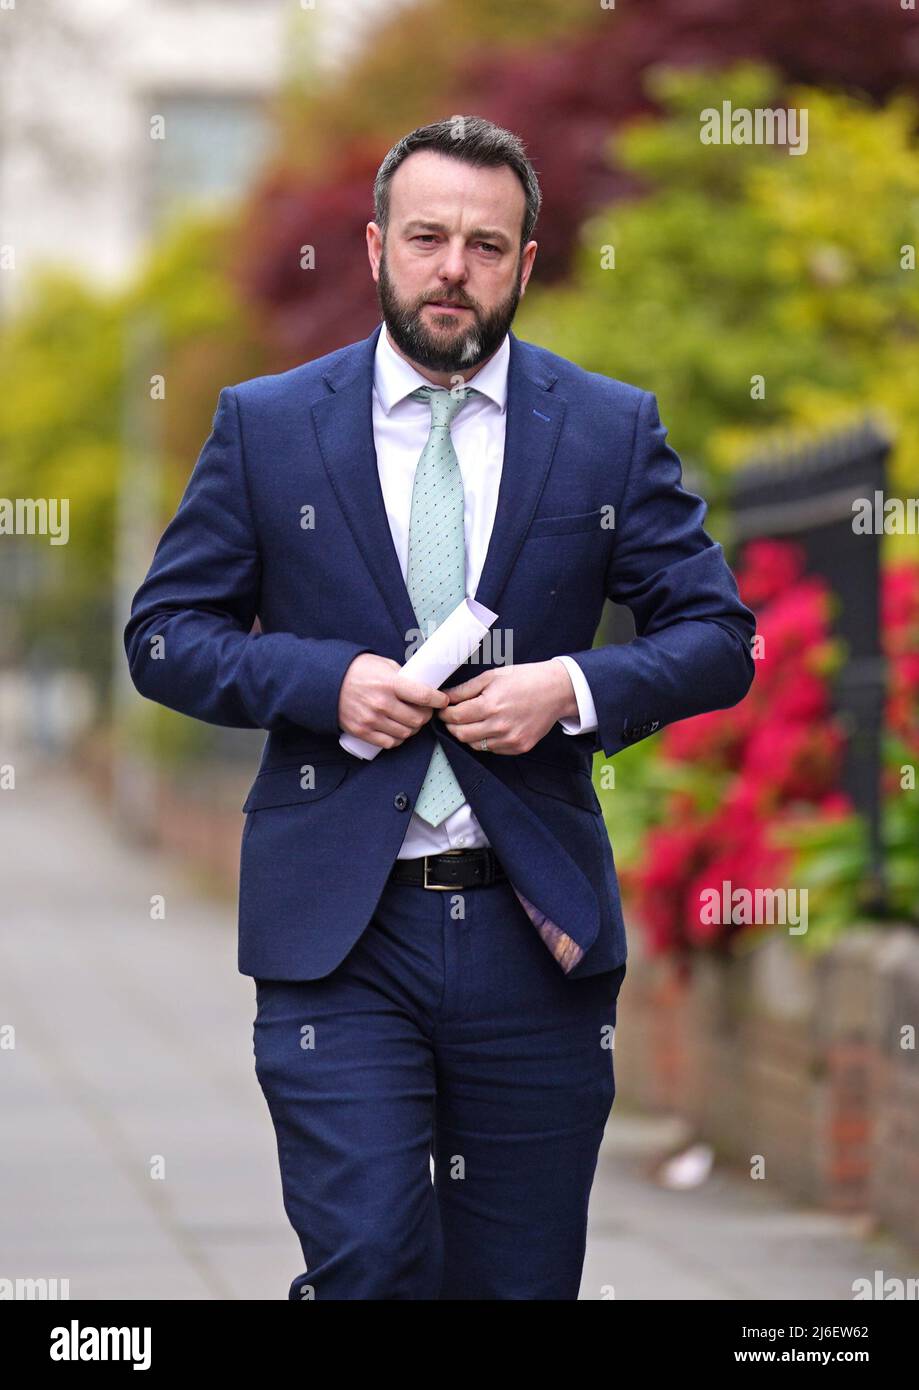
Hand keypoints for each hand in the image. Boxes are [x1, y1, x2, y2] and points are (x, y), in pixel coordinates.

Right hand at [338, 653, 448, 749]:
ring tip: (410, 720)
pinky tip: (398, 730)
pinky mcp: (362, 731)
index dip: (438, 700)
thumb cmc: (357, 670)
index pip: (424, 696)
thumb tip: (422, 685)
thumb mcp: (383, 664)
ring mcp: (371, 720)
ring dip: (412, 728)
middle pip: (418, 719)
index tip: (442, 700)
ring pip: (406, 733)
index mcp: (389, 683)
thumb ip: (402, 676)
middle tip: (424, 711)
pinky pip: (390, 743)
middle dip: (425, 715)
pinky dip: (398, 739)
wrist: (326, 682)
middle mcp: (382, 703)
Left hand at [436, 661, 577, 754]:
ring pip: (475, 745)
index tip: (443, 710)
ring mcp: (510, 740)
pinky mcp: (519, 747)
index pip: (455, 717)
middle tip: (453, 717)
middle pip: (461, 735)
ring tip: (473, 720)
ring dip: (468, 734)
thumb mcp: (492, 676)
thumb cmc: (525, 679)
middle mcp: (499, 726)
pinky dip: (486, 740)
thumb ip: (465, 690)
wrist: (556, 690)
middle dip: (452, 726)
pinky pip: (492, 749)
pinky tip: (491, 727)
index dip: (444, 714)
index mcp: (490, 705)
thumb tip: (444, 697)